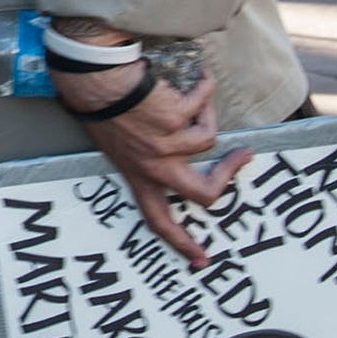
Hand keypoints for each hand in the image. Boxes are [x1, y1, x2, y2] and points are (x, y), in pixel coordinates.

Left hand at [63, 64, 247, 267]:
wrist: (94, 80)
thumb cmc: (105, 108)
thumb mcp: (122, 147)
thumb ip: (147, 159)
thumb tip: (183, 158)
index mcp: (138, 176)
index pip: (159, 220)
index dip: (182, 242)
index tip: (201, 260)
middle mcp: (152, 166)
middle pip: (204, 194)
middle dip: (227, 174)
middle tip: (241, 156)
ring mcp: (165, 144)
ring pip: (208, 137)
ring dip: (205, 114)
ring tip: (189, 95)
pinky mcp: (174, 118)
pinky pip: (203, 102)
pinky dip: (203, 88)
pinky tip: (198, 78)